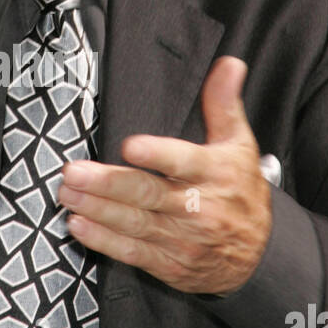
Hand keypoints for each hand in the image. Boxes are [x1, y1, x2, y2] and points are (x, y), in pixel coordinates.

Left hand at [57, 57, 270, 294]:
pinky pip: (133, 253)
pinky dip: (105, 241)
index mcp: (214, 173)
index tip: (130, 146)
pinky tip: (80, 226)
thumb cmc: (241, 192)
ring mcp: (182, 239)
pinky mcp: (169, 264)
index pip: (184, 162)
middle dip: (107, 184)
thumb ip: (224, 104)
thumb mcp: (239, 145)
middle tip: (73, 172)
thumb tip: (228, 63)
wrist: (259, 257)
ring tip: (67, 194)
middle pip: (148, 194)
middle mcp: (198, 208)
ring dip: (97, 210)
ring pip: (135, 224)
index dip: (158, 155)